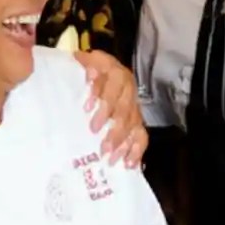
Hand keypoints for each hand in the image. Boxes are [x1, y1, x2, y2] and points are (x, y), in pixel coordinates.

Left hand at [73, 50, 147, 168]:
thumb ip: (83, 64)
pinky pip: (141, 135)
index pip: (113, 83)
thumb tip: (87, 69)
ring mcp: (133, 104)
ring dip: (123, 143)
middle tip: (101, 143)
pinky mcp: (136, 119)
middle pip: (125, 109)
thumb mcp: (82, 60)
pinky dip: (137, 150)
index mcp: (115, 71)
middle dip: (114, 128)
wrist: (99, 69)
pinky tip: (130, 164)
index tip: (87, 109)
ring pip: (133, 124)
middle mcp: (127, 88)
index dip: (102, 96)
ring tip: (111, 158)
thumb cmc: (85, 67)